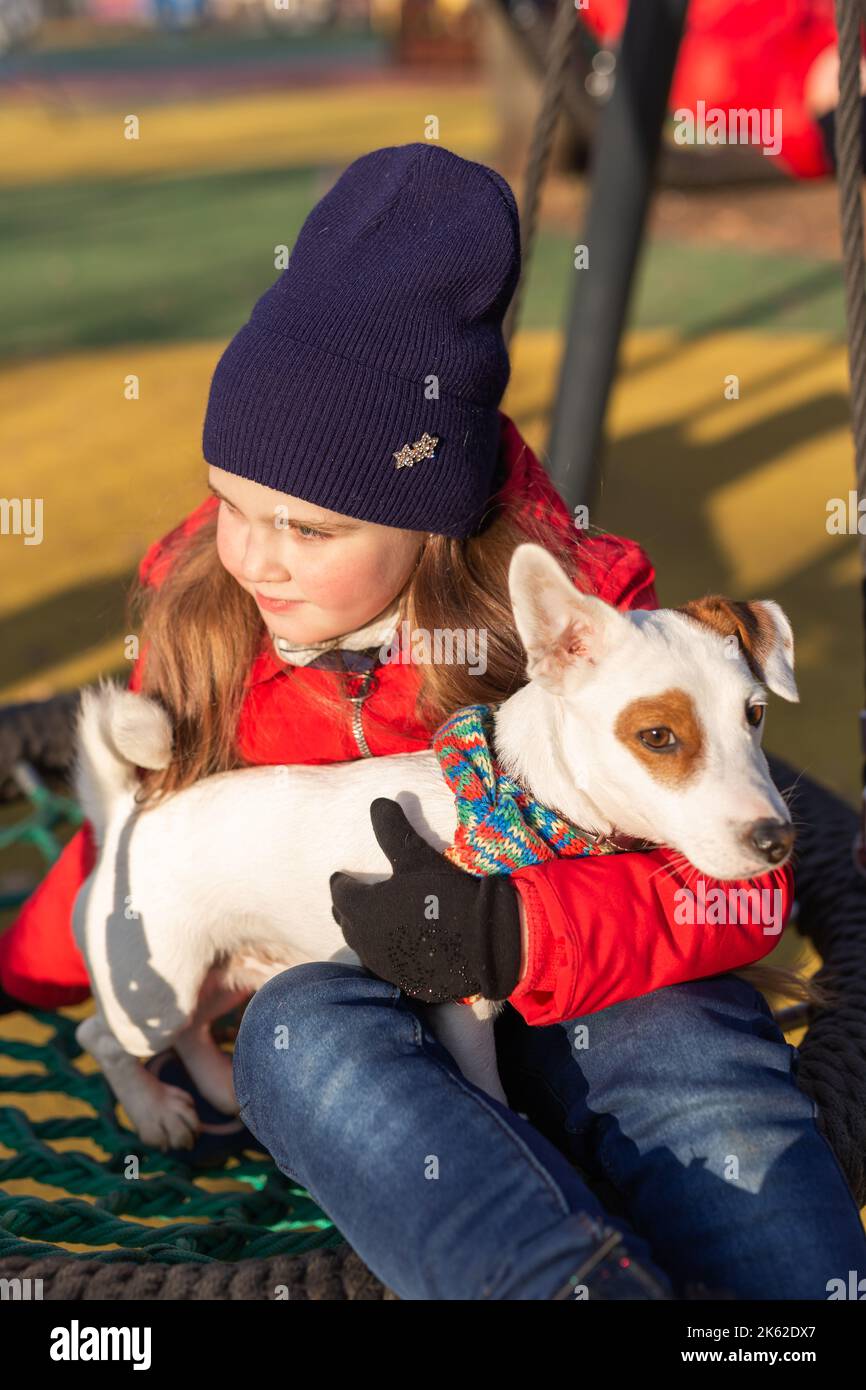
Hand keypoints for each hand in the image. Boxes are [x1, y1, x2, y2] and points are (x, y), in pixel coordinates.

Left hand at [329, 797, 522, 1002]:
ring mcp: (386, 966)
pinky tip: (398, 948)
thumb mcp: (418, 857)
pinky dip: (386, 953)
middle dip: (347, 909)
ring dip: (363, 933)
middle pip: (347, 922)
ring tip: (371, 924)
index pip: (341, 893)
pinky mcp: (407, 982)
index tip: (341, 877)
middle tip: (351, 900)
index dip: (342, 883)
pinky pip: (386, 965)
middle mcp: (367, 941)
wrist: (485, 944)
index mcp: (364, 909)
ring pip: (364, 947)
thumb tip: (376, 802)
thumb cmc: (447, 896)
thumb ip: (392, 830)